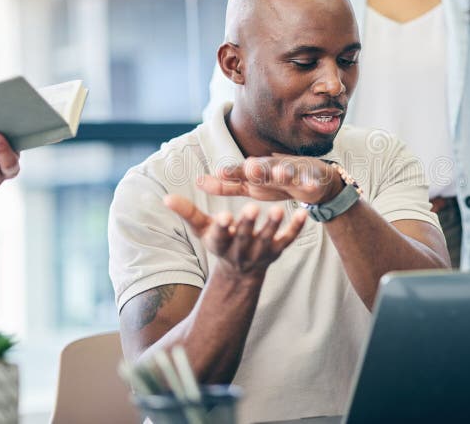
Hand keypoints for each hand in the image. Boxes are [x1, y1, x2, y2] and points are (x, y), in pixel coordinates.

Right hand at [164, 194, 307, 276]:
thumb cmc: (220, 242)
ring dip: (273, 225)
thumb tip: (165, 198)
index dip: (222, 227)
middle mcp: (241, 250)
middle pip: (245, 237)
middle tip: (253, 208)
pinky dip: (296, 229)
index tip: (224, 216)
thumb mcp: (203, 229)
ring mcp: (261, 252)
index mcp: (221, 244)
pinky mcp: (277, 250)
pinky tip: (304, 214)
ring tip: (279, 209)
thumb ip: (187, 213)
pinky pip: (288, 240)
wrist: (241, 271)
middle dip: (249, 224)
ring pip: (268, 239)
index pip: (220, 236)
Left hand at [198, 155, 343, 204]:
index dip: (233, 173)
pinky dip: (311, 183)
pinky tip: (311, 186)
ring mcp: (293, 174)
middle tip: (249, 167)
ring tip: (280, 173)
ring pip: (287, 173)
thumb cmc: (277, 182)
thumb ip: (227, 185)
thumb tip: (198, 182)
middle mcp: (273, 171)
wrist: (315, 179)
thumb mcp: (251, 186)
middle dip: (256, 169)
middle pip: (264, 170)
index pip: (242, 173)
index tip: (220, 172)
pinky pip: (311, 182)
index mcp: (257, 174)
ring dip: (283, 172)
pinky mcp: (311, 180)